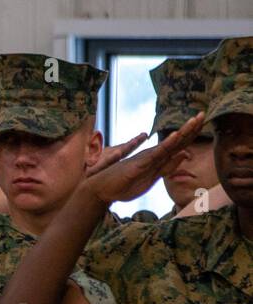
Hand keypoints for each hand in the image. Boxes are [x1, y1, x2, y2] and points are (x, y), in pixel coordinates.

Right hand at [83, 112, 205, 203]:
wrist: (100, 189)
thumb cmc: (122, 185)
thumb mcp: (150, 179)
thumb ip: (167, 167)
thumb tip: (184, 154)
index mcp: (156, 159)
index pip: (177, 145)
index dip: (191, 133)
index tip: (202, 121)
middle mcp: (152, 155)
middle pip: (176, 141)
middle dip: (191, 128)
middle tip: (203, 114)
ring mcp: (146, 159)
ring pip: (169, 144)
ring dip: (183, 132)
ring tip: (195, 119)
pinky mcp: (139, 164)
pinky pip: (156, 154)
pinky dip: (166, 145)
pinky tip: (176, 136)